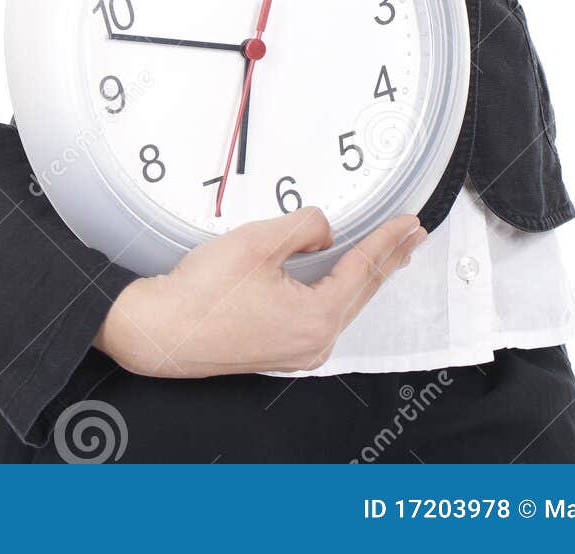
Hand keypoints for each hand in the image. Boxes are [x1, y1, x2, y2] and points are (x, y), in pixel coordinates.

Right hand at [92, 206, 426, 377]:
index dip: (388, 241)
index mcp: (316, 318)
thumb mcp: (258, 242)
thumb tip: (326, 233)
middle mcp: (314, 341)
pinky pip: (324, 315)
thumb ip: (305, 227)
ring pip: (345, 305)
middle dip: (389, 260)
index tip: (410, 223)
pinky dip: (341, 291)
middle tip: (413, 236)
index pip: (362, 269)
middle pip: (361, 292)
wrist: (162, 331)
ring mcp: (298, 350)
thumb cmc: (201, 294)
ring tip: (388, 255)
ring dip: (367, 276)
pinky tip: (343, 279)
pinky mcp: (281, 349)